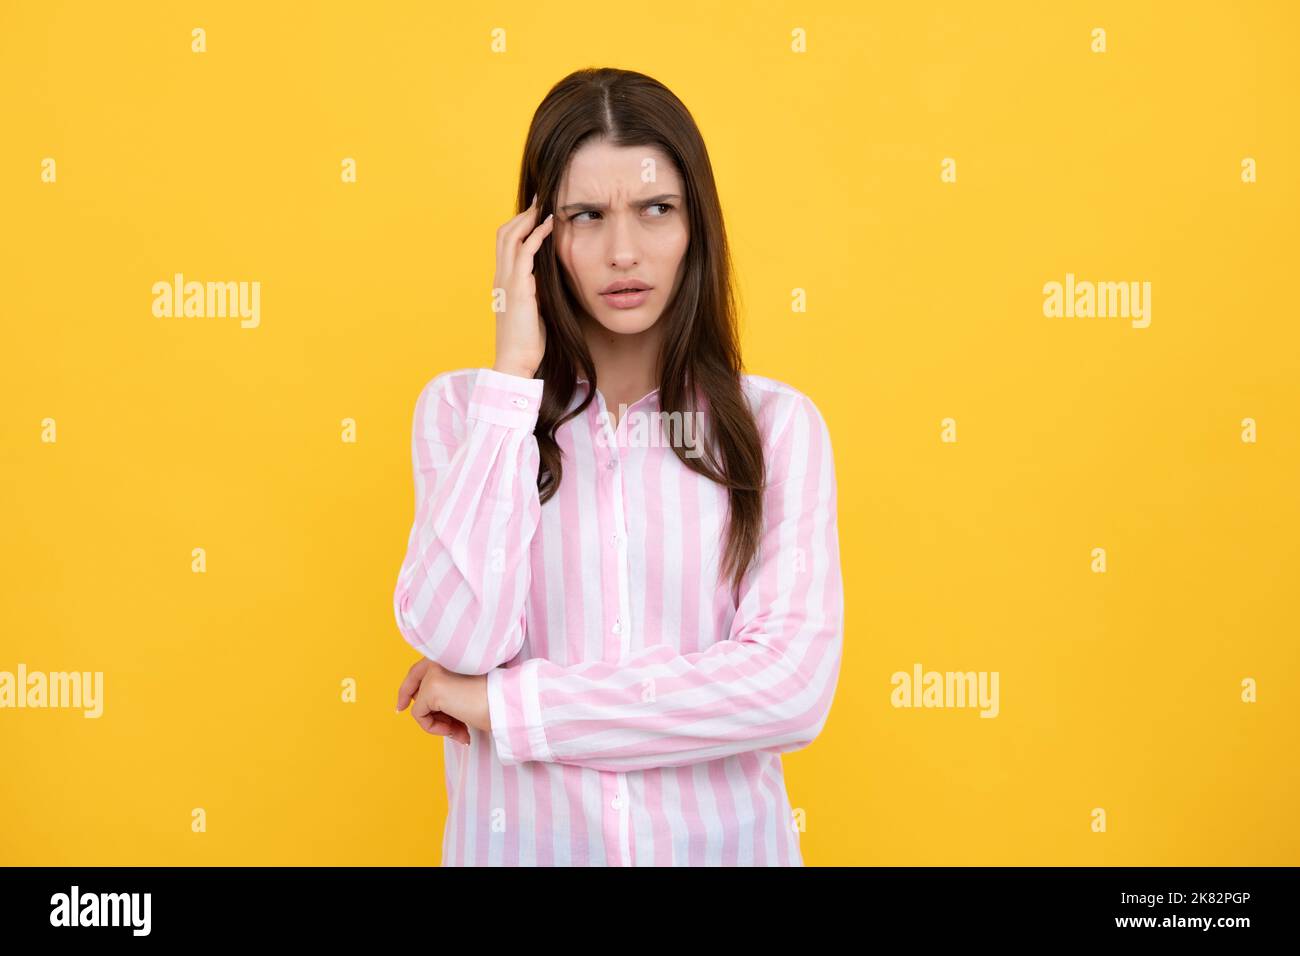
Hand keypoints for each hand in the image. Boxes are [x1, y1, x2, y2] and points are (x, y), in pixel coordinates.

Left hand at [395, 658, 489, 744]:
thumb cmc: (495, 700)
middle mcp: (440, 658)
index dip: (409, 687)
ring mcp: (434, 672)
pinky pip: (419, 715)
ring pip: (419, 703)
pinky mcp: (431, 689)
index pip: (421, 668)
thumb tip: (426, 709)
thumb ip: (447, 691)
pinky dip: (433, 728)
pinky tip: (455, 731)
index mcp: (451, 654)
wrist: (505, 704)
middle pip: (412, 681)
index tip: (402, 705)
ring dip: (438, 722)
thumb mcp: (467, 689)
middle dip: (412, 702)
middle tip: (408, 715)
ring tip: (460, 731)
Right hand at [492, 191, 552, 377]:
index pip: (506, 244)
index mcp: (503, 282)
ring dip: (528, 218)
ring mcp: (507, 281)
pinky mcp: (518, 287)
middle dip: (522, 214)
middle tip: (539, 199)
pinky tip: (549, 225)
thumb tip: (546, 283)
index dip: (519, 226)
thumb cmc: (526, 342)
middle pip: (505, 233)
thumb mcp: (532, 311)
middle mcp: (501, 277)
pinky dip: (536, 235)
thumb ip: (536, 293)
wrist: (516, 361)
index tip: (535, 213)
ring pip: (512, 237)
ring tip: (544, 205)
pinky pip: (525, 252)